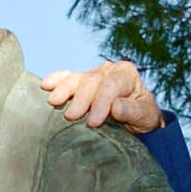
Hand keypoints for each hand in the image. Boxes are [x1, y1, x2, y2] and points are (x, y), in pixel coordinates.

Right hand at [40, 60, 162, 134]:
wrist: (138, 115)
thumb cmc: (143, 115)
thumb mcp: (145, 116)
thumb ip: (133, 111)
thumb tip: (116, 108)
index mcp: (126, 74)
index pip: (111, 86)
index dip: (101, 103)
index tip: (93, 122)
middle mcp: (108, 70)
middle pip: (91, 81)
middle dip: (81, 99)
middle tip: (71, 116)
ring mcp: (93, 74)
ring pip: (77, 78)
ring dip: (64, 89)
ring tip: (54, 101)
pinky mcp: (81, 81)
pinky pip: (67, 77)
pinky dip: (57, 80)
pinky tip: (46, 85)